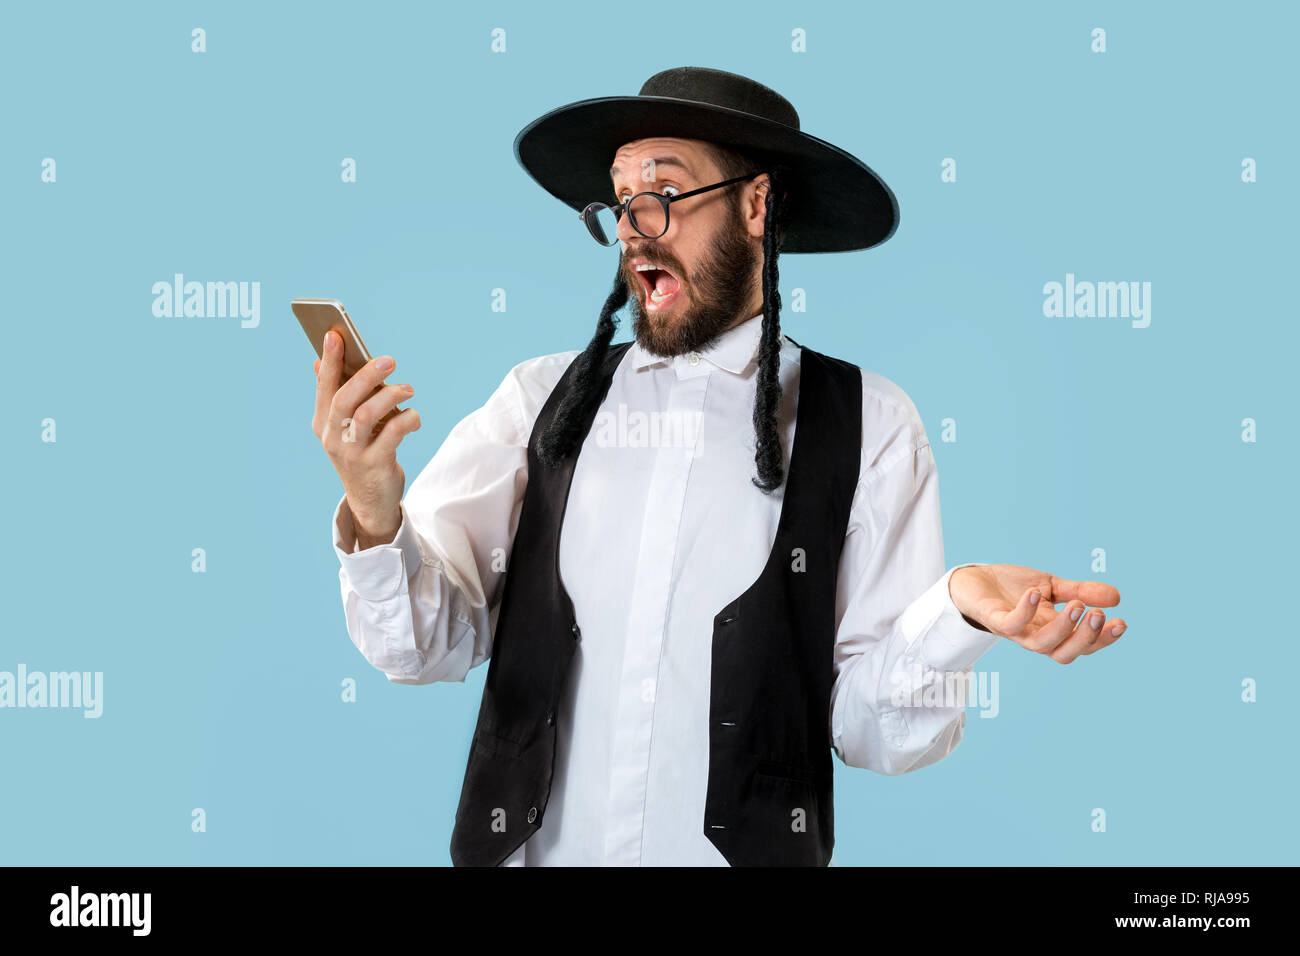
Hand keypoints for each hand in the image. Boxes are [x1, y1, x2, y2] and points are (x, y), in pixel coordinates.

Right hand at [312, 330, 420, 545]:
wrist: (371, 500)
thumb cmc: (360, 453)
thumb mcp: (342, 428)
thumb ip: (334, 395)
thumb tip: (319, 361)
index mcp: (323, 423)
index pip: (324, 386)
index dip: (329, 360)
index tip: (335, 334)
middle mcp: (333, 437)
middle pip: (345, 399)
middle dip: (365, 375)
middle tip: (389, 360)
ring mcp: (353, 452)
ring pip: (367, 415)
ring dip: (391, 396)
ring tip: (408, 389)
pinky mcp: (375, 464)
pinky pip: (393, 435)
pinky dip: (407, 419)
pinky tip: (414, 415)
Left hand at [949, 564, 1126, 663]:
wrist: (972, 580)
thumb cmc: (1012, 588)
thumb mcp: (1052, 586)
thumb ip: (1082, 592)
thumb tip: (1118, 597)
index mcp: (1052, 631)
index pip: (1082, 645)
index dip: (1102, 640)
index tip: (1121, 623)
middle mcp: (1034, 636)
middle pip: (1064, 654)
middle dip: (1085, 638)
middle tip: (1098, 615)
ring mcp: (1014, 631)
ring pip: (1041, 645)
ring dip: (1063, 627)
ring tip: (1078, 605)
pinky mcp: (993, 619)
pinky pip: (1011, 625)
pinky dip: (1025, 612)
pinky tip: (1037, 595)